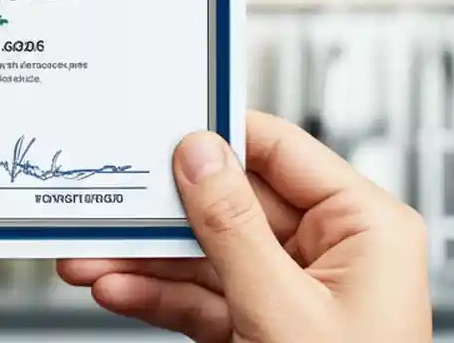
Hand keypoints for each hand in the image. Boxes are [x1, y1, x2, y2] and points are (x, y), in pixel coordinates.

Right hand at [58, 111, 430, 341]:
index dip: (215, 137)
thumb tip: (199, 155)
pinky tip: (117, 289)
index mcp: (363, 227)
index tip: (159, 129)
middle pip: (228, 206)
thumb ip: (234, 227)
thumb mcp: (283, 307)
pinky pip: (201, 296)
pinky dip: (156, 296)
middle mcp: (331, 251)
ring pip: (204, 256)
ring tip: (90, 256)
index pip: (279, 151)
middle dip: (158, 216)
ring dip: (143, 260)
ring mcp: (293, 291)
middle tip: (108, 205)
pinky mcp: (262, 325)